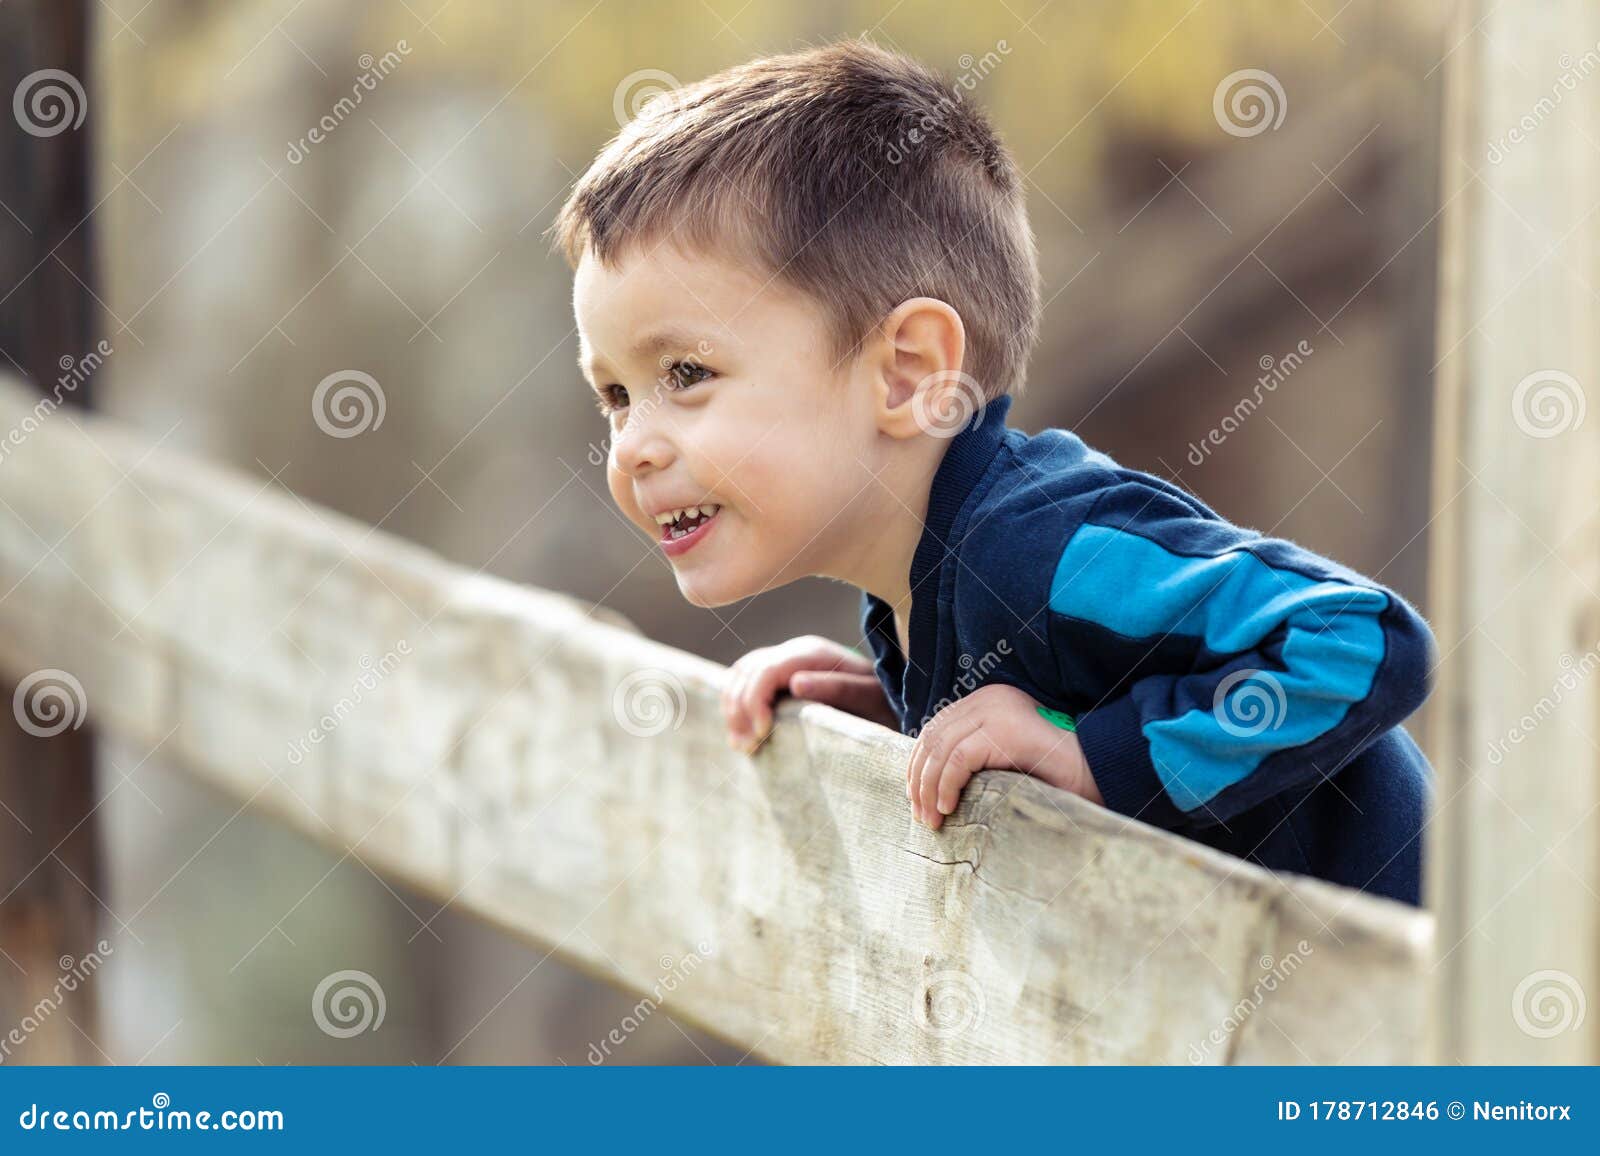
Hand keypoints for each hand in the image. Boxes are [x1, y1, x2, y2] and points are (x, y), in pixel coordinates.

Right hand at [722, 635, 897, 753]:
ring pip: (740, 675)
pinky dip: (736, 704)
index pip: (765, 670)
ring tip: (741, 744)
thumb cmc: (884, 701)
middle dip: (739, 710)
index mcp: (812, 654)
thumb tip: (795, 683)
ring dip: (733, 708)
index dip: (754, 701)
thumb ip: (836, 689)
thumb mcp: (870, 698)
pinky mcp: (780, 675)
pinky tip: (741, 730)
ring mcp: (785, 661)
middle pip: (747, 672)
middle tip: (747, 748)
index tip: (761, 735)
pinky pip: (745, 681)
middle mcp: (794, 651)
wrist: (891, 698)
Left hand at [907, 683, 1101, 828]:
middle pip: (933, 737)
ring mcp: (996, 710)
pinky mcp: (1004, 729)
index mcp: (987, 700)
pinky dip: (946, 786)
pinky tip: (948, 807)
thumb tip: (928, 782)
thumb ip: (974, 757)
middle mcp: (989, 698)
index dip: (919, 763)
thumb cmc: (1054, 773)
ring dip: (929, 788)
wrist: (1099, 770)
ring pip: (941, 750)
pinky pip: (958, 759)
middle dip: (920, 779)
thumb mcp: (1004, 758)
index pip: (937, 728)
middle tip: (920, 815)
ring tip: (932, 819)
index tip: (916, 796)